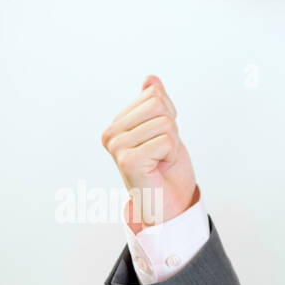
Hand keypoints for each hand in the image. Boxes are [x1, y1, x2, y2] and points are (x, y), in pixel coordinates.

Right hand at [100, 75, 197, 229]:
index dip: (170, 116)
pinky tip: (160, 167)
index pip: (154, 95)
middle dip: (172, 129)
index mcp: (117, 124)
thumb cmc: (167, 170)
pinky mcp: (128, 160)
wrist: (170, 204)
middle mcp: (111, 134)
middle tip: (163, 152)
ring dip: (173, 144)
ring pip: (164, 123)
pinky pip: (166, 141)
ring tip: (161, 160)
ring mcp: (117, 147)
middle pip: (158, 105)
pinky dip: (172, 154)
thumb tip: (151, 80)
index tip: (162, 140)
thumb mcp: (166, 131)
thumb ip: (157, 105)